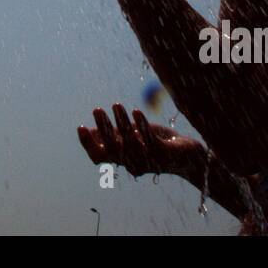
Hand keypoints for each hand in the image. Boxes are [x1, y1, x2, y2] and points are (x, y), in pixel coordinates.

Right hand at [77, 103, 200, 177]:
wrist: (187, 155)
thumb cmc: (157, 144)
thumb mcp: (131, 138)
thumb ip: (113, 137)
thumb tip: (89, 131)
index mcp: (122, 159)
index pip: (99, 157)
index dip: (88, 144)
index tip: (80, 127)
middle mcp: (132, 162)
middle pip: (112, 149)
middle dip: (103, 128)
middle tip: (97, 110)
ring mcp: (147, 160)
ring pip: (130, 143)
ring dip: (122, 123)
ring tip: (116, 105)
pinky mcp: (163, 154)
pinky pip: (150, 140)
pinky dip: (142, 126)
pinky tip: (136, 112)